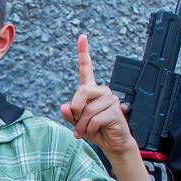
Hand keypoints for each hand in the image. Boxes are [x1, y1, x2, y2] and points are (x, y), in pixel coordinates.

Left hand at [60, 34, 135, 158]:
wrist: (113, 144)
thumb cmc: (96, 131)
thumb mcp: (78, 123)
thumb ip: (70, 114)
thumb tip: (65, 107)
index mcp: (91, 91)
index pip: (87, 68)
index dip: (84, 52)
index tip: (82, 37)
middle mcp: (102, 91)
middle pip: (82, 91)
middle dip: (76, 110)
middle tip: (78, 124)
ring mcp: (110, 99)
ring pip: (87, 110)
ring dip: (83, 125)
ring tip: (87, 131)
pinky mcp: (115, 110)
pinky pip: (94, 119)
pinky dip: (90, 129)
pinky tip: (95, 132)